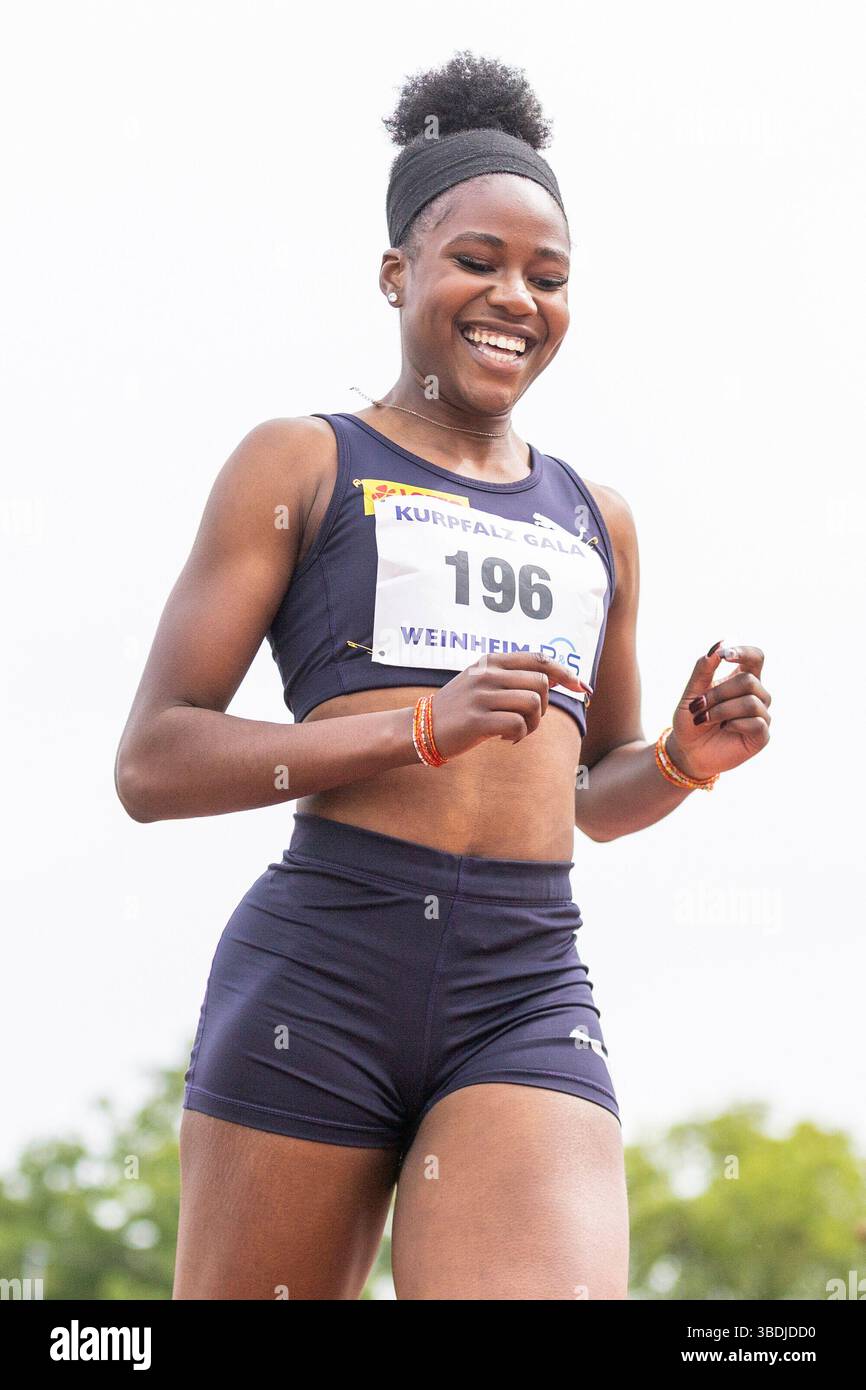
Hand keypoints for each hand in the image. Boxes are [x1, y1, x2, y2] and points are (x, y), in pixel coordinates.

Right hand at [428, 651, 589, 759]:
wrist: (421, 728)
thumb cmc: (459, 709)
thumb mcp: (482, 682)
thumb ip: (513, 676)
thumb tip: (556, 678)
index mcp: (491, 662)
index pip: (540, 659)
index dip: (566, 673)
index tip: (583, 688)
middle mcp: (487, 674)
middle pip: (541, 683)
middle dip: (544, 706)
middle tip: (528, 720)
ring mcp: (481, 695)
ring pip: (533, 704)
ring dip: (533, 723)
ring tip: (518, 731)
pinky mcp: (477, 719)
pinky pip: (519, 724)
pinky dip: (519, 735)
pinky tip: (506, 739)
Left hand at [667, 642, 771, 780]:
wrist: (687, 750)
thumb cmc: (691, 719)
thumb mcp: (691, 692)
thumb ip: (703, 669)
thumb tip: (718, 646)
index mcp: (741, 679)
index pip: (756, 657)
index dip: (744, 652)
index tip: (724, 655)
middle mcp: (756, 695)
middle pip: (749, 681)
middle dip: (719, 692)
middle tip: (698, 705)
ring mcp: (761, 715)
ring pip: (751, 701)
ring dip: (722, 709)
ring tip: (704, 718)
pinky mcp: (762, 736)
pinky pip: (756, 722)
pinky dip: (733, 723)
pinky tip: (723, 728)